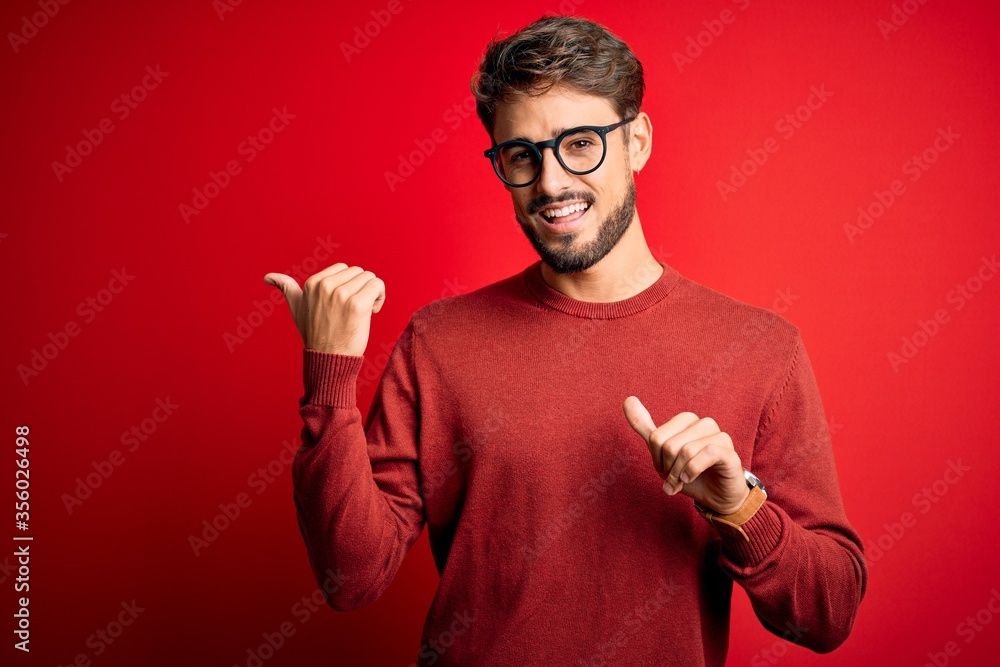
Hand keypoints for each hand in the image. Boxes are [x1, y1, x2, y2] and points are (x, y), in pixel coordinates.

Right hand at [263, 263, 384, 355]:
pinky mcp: (357, 304)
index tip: (344, 304)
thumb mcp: (296, 308)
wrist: (328, 360)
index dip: (348, 285)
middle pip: (359, 272)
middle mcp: (326, 286)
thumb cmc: (315, 334)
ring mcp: (341, 294)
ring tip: (363, 312)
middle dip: (361, 288)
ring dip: (372, 293)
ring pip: (370, 278)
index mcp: (312, 283)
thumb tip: (267, 277)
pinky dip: (380, 297)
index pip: (344, 269)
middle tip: (355, 310)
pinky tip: (372, 312)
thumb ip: (286, 288)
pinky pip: (378, 285)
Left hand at [622, 396, 747, 513]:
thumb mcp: (662, 453)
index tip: (666, 469)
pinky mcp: (729, 451)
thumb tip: (627, 400)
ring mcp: (719, 436)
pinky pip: (707, 454)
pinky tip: (690, 479)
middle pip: (668, 444)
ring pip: (686, 450)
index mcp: (687, 420)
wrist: (716, 497)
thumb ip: (645, 427)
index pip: (656, 437)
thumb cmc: (690, 474)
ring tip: (682, 482)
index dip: (657, 459)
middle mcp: (704, 423)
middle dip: (667, 468)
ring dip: (678, 473)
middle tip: (675, 479)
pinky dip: (692, 471)